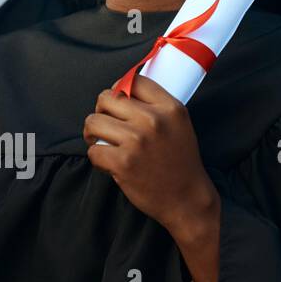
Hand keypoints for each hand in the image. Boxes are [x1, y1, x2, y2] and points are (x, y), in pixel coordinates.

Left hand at [84, 75, 221, 281]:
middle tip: (108, 127)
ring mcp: (137, 141)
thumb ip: (153, 105)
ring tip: (104, 144)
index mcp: (170, 108)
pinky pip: (92, 150)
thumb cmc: (178, 161)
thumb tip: (118, 87)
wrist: (188, 200)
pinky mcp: (123, 162)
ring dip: (93, 134)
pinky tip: (110, 163)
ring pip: (92, 121)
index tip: (117, 104)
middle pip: (105, 98)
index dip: (118, 90)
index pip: (132, 80)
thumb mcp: (177, 125)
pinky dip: (97, 158)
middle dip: (101, 112)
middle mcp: (154, 120)